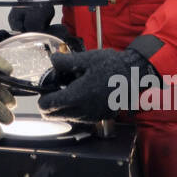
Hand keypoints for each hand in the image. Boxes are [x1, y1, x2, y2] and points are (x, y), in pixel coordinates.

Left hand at [37, 47, 155, 122]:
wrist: (134, 75)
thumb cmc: (111, 66)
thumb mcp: (85, 59)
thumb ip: (64, 62)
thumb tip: (53, 61)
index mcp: (75, 97)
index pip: (46, 107)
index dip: (42, 97)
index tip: (48, 87)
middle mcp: (82, 111)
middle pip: (53, 115)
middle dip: (52, 102)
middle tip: (59, 86)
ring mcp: (91, 116)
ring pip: (67, 117)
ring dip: (65, 106)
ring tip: (74, 87)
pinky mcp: (100, 117)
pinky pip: (81, 117)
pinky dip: (77, 108)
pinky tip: (85, 92)